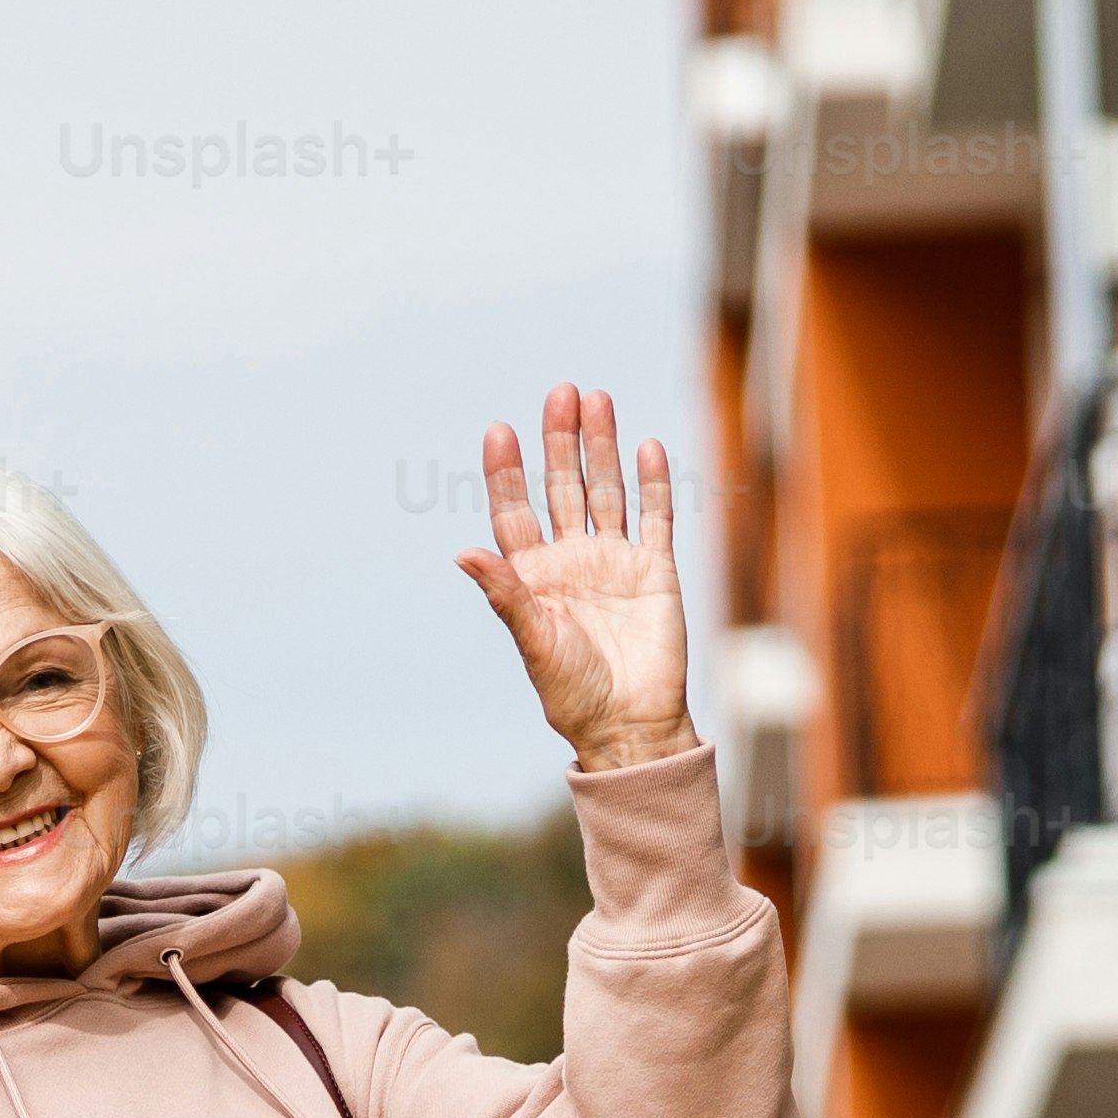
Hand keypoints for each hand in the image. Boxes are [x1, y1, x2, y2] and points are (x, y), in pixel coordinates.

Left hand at [459, 383, 697, 775]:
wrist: (630, 725)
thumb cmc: (572, 692)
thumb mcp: (533, 641)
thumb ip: (503, 594)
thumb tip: (461, 551)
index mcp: (533, 576)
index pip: (515, 510)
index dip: (507, 472)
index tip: (498, 430)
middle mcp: (572, 559)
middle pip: (564, 487)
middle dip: (560, 442)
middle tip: (561, 391)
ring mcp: (615, 561)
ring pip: (607, 490)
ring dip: (603, 448)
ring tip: (597, 400)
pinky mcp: (656, 570)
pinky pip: (655, 517)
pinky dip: (654, 483)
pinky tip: (647, 448)